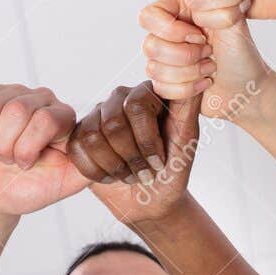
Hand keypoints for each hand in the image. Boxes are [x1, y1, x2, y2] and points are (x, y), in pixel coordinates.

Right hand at [0, 83, 85, 216]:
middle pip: (15, 110)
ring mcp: (7, 92)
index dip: (27, 147)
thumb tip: (100, 158)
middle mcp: (38, 97)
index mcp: (62, 116)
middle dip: (4, 146)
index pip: (45, 118)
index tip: (25, 165)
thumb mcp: (59, 185)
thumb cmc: (26, 188)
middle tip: (4, 162)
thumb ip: (83, 170)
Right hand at [75, 85, 204, 224]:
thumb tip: (198, 74)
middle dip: (131, 157)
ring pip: (93, 137)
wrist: (153, 201)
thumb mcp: (187, 140)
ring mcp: (97, 116)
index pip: (136, 106)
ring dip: (115, 167)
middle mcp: (120, 98)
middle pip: (113, 124)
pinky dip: (98, 172)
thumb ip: (188, 106)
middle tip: (145, 173)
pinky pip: (77, 149)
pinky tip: (112, 176)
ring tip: (130, 175)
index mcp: (147, 93)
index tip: (160, 162)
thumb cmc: (173, 170)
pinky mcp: (79, 134)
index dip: (146, 140)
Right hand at [139, 0, 269, 122]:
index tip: (201, 36)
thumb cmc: (242, 54)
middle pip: (150, 45)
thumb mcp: (231, 22)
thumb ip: (210, 5)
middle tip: (209, 54)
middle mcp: (168, 35)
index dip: (171, 30)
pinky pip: (160, 88)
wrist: (248, 88)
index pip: (149, 16)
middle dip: (186, 56)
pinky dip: (186, 89)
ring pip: (153, 69)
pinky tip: (204, 83)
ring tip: (210, 68)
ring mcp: (165, 60)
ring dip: (189, 73)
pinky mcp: (166, 83)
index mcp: (179, 12)